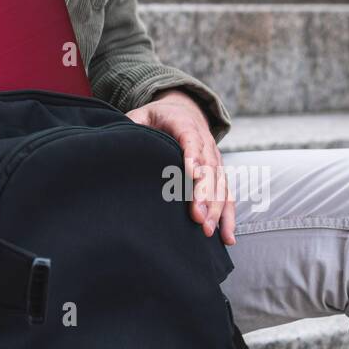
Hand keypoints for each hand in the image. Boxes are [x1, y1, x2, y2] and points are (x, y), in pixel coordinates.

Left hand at [125, 89, 235, 244]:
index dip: (193, 155)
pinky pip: (227, 195)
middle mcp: (205, 142)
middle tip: (197, 216)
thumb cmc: (158, 118)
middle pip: (209, 168)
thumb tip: (120, 139)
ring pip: (220, 184)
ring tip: (208, 230)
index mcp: (185, 125)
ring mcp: (214, 159)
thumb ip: (133, 124)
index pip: (191, 139)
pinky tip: (227, 237)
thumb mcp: (143, 115)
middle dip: (205, 193)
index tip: (192, 173)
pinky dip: (228, 216)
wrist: (184, 112)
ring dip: (216, 208)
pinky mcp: (219, 174)